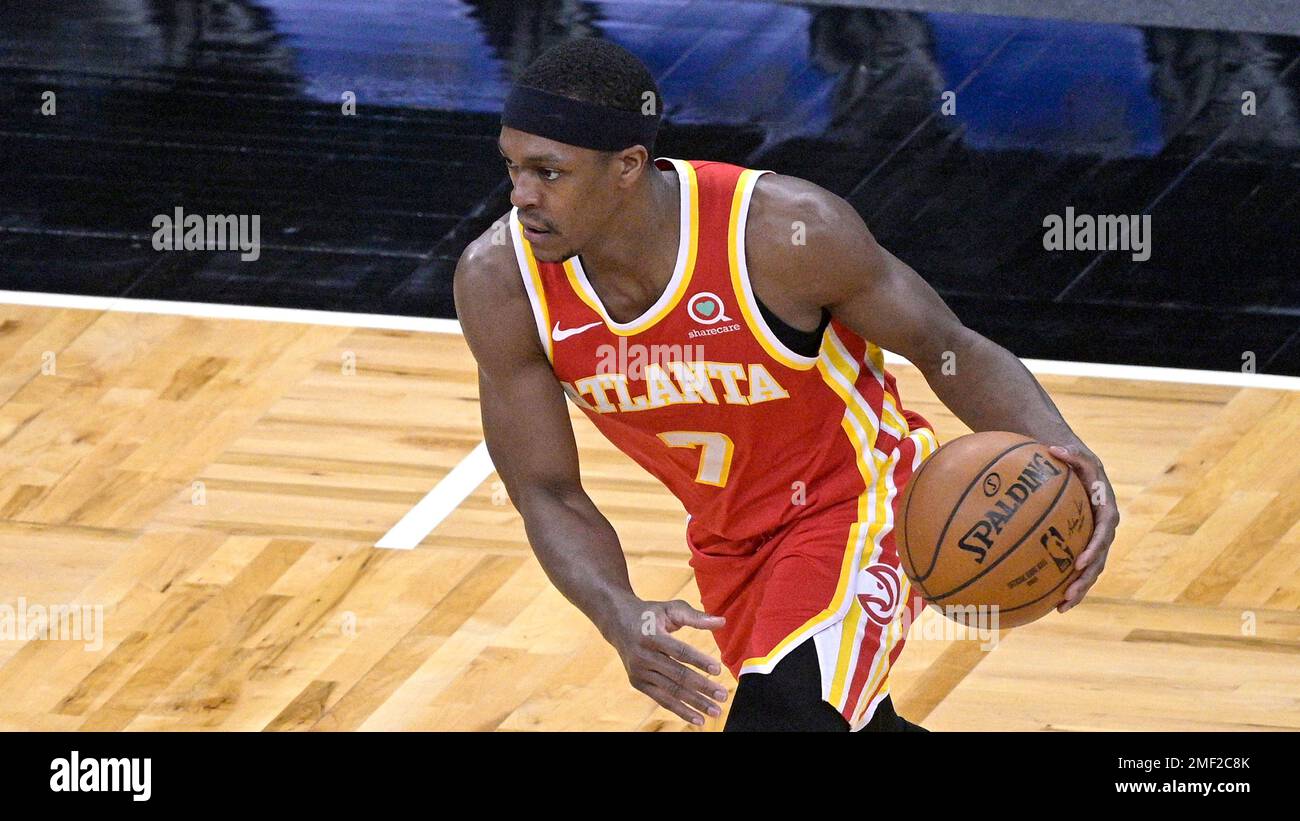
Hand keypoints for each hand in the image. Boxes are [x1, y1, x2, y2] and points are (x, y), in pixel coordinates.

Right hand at [606, 597, 727, 725]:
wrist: (617, 623)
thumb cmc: (650, 614)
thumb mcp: (670, 608)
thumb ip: (695, 616)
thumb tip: (722, 622)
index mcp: (650, 635)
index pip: (678, 651)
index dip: (698, 660)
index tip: (718, 670)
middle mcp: (642, 656)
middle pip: (677, 675)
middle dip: (702, 687)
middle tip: (723, 695)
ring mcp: (639, 672)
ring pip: (671, 691)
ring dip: (695, 702)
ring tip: (715, 711)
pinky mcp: (638, 683)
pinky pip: (662, 699)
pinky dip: (680, 710)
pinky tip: (698, 718)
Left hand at [1049, 444, 1119, 612]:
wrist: (1078, 473)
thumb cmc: (1077, 463)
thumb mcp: (1078, 455)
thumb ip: (1070, 453)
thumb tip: (1053, 449)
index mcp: (1107, 513)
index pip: (1103, 534)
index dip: (1094, 549)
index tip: (1079, 561)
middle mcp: (1104, 533)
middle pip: (1099, 561)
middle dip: (1085, 580)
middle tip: (1069, 594)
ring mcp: (1094, 543)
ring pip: (1090, 572)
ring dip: (1078, 591)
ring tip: (1061, 607)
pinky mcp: (1082, 548)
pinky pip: (1075, 570)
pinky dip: (1065, 584)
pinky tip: (1048, 601)